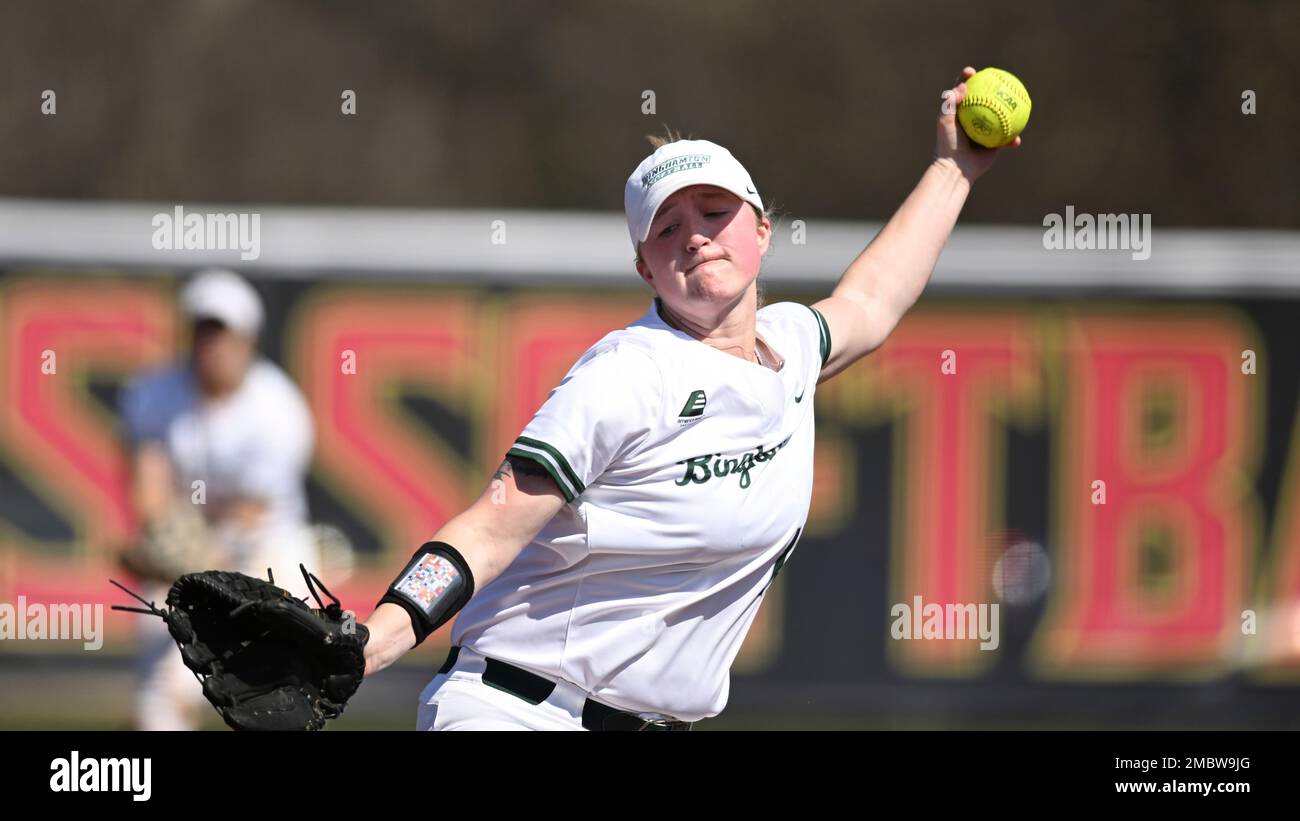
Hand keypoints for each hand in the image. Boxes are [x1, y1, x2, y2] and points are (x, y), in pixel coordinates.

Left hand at [934, 66, 1021, 183]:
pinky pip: (1007, 139)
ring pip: (1000, 119)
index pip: (961, 93)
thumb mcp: (945, 123)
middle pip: (985, 101)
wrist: (954, 169)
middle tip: (1000, 80)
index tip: (971, 72)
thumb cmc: (947, 145)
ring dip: (1010, 112)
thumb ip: (950, 104)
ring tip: (1019, 104)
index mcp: (959, 114)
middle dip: (993, 90)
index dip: (966, 80)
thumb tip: (962, 86)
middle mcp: (972, 121)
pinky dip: (1013, 138)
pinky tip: (1018, 138)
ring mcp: (984, 132)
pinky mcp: (993, 145)